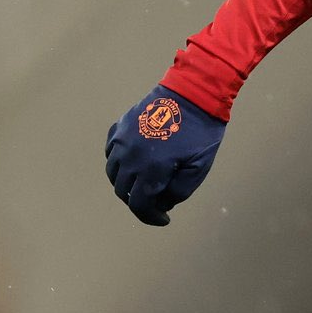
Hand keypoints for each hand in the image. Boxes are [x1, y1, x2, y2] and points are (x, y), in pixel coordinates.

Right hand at [105, 86, 224, 226]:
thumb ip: (179, 191)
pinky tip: (135, 162)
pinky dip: (119, 163)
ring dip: (127, 183)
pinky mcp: (120, 127)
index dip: (151, 217)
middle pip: (123, 191)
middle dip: (140, 201)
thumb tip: (162, 202)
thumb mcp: (199, 167)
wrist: (192, 93)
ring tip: (145, 182)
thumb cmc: (201, 132)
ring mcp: (121, 140)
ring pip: (113, 173)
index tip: (164, 219)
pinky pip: (111, 152)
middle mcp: (129, 157)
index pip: (140, 205)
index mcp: (151, 169)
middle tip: (157, 201)